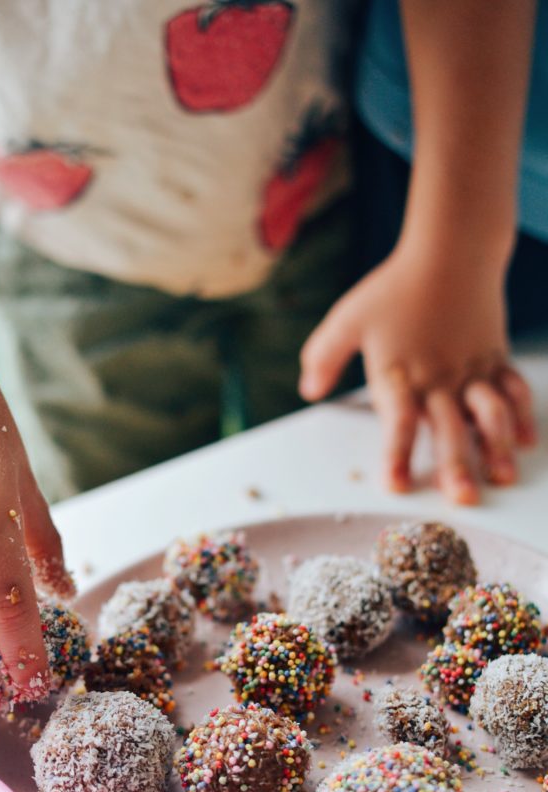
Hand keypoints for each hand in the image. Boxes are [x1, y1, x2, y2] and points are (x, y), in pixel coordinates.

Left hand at [298, 242, 536, 503]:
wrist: (450, 250)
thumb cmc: (394, 287)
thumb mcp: (348, 318)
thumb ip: (324, 356)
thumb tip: (308, 391)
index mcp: (400, 374)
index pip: (398, 423)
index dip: (397, 456)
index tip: (396, 487)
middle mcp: (439, 377)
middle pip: (448, 428)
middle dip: (456, 466)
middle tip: (463, 501)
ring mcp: (471, 368)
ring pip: (488, 413)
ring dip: (495, 447)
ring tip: (502, 478)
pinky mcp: (494, 356)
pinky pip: (512, 388)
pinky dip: (520, 415)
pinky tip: (523, 442)